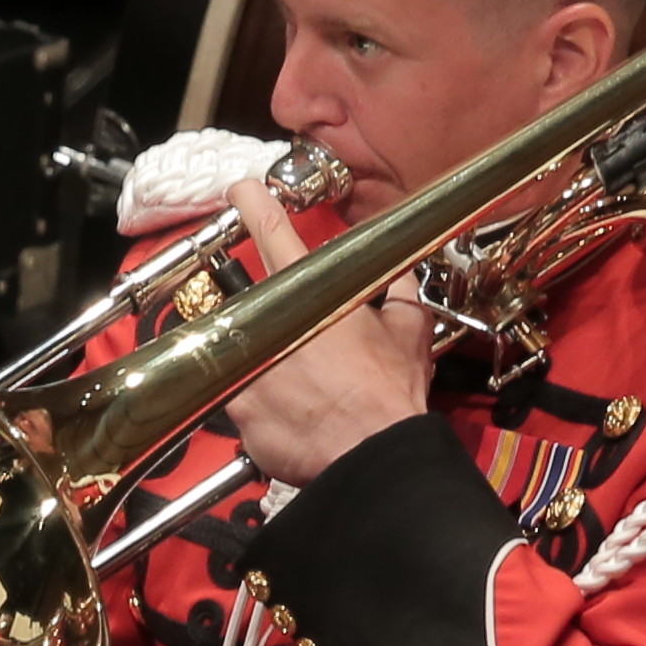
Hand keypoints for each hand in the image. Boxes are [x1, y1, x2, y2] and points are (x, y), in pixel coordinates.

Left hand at [208, 178, 440, 490]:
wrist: (372, 455)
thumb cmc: (389, 394)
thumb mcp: (409, 330)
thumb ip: (401, 290)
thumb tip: (400, 270)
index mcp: (310, 292)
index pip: (272, 231)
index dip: (253, 204)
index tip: (240, 190)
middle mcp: (267, 321)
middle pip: (244, 294)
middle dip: (266, 313)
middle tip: (298, 340)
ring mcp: (245, 362)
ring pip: (238, 344)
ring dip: (261, 358)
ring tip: (303, 389)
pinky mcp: (235, 405)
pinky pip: (239, 393)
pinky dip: (261, 400)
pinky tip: (291, 415)